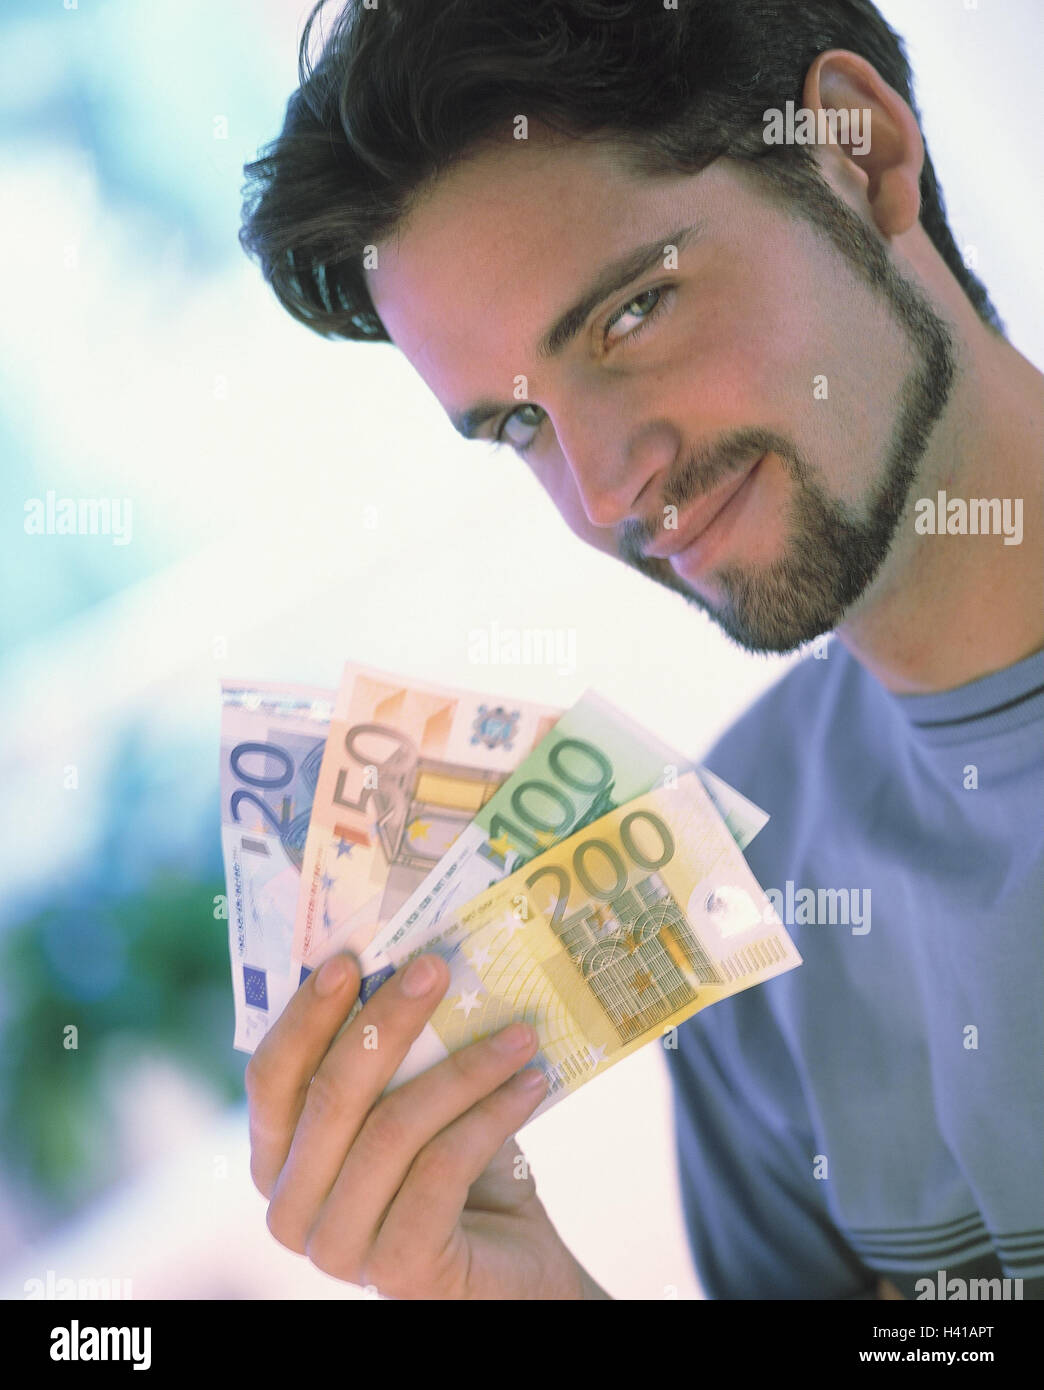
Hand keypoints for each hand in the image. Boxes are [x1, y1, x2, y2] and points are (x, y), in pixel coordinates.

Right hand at [246, 951, 607, 1298]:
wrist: (512, 1263)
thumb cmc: (456, 1168)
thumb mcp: (413, 1102)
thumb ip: (394, 1053)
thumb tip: (411, 958)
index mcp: (277, 1159)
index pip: (270, 1078)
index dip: (304, 1016)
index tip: (349, 959)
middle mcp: (290, 1209)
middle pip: (332, 1095)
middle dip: (388, 1021)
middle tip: (438, 968)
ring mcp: (338, 1248)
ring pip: (393, 1130)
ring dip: (463, 1069)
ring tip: (518, 1034)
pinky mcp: (399, 1269)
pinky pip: (441, 1169)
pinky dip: (490, 1116)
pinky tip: (530, 1085)